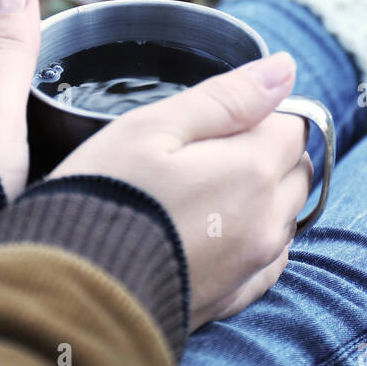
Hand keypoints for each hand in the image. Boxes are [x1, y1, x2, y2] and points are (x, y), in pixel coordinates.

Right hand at [48, 52, 311, 329]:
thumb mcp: (152, 127)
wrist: (70, 290)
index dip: (258, 111)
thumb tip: (285, 68)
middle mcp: (267, 221)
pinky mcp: (235, 298)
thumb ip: (226, 97)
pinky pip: (270, 258)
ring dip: (262, 194)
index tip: (214, 120)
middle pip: (296, 169)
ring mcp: (254, 264)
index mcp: (252, 170)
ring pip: (287, 213)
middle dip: (266, 150)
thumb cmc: (103, 196)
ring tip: (201, 190)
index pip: (294, 124)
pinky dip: (255, 237)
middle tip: (203, 151)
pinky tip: (215, 230)